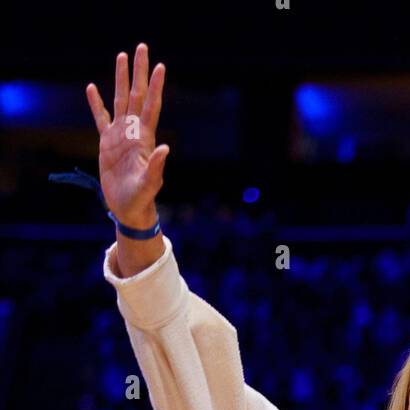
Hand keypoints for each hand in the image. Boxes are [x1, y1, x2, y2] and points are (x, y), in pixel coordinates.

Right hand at [85, 42, 167, 227]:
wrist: (129, 209)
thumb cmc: (142, 199)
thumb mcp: (150, 184)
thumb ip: (156, 167)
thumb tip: (164, 148)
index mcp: (144, 138)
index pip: (151, 106)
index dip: (155, 87)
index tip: (160, 67)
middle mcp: (133, 131)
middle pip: (137, 95)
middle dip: (139, 72)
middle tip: (142, 48)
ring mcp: (120, 135)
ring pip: (120, 100)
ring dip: (121, 79)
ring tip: (121, 57)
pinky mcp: (107, 143)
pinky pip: (100, 118)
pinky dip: (96, 103)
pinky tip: (92, 88)